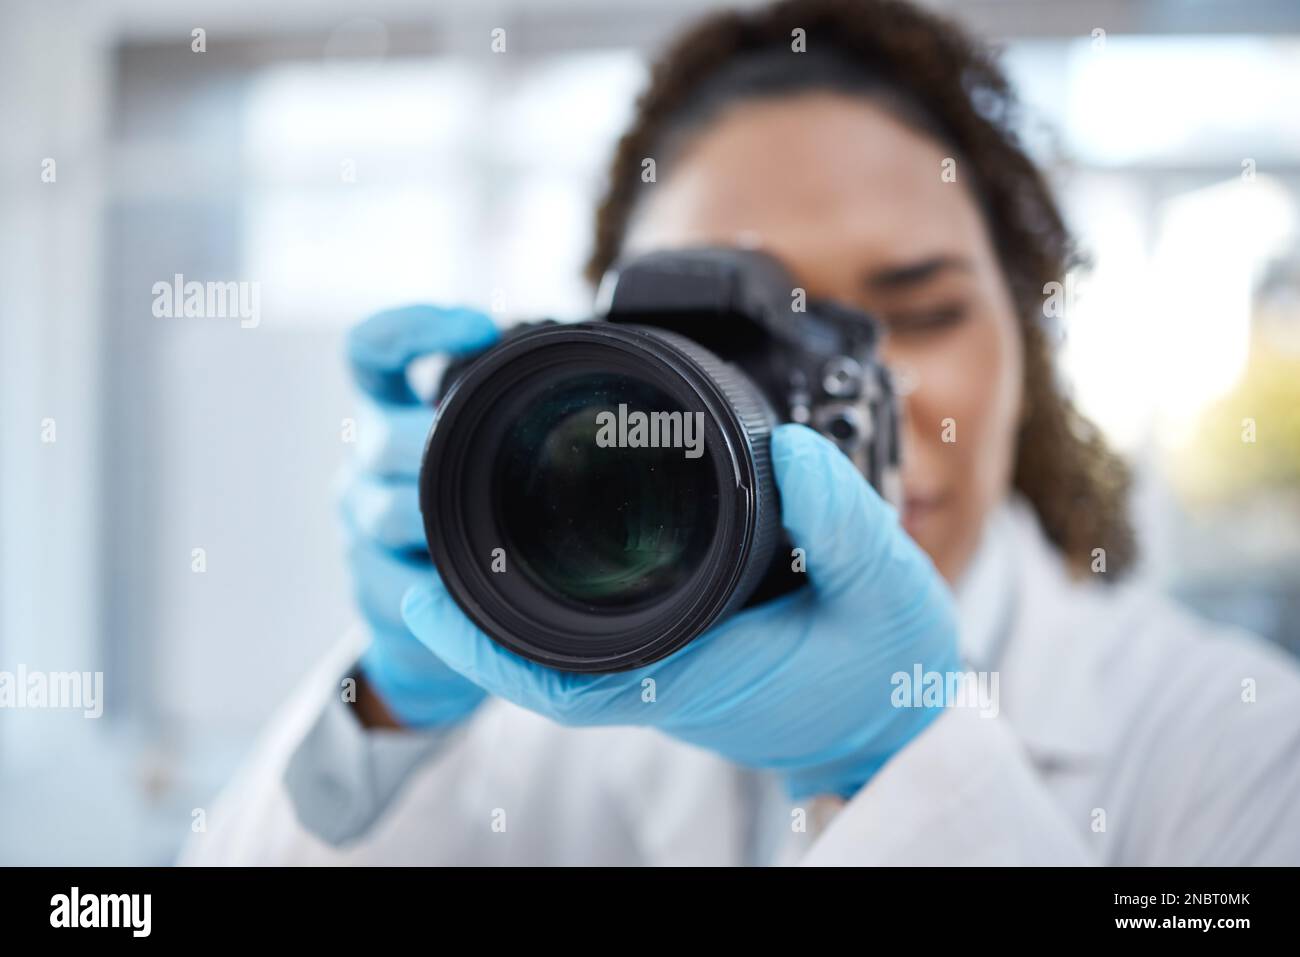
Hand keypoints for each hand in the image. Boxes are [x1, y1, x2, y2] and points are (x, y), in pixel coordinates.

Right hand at [340, 304, 497, 727]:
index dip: (413, 329)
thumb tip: (598, 354)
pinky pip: (400, 588)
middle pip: (384, 440)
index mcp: (389, 412)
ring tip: (493, 534)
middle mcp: (364, 462)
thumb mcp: (482, 450)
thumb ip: (508, 409)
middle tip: (498, 461)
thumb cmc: (474, 513)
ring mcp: (360, 526)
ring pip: (388, 513)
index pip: (371, 351)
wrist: (432, 616)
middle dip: (438, 450)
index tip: (479, 329)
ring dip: (442, 523)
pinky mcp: (368, 588)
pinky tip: (467, 590)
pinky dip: (438, 590)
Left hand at [401, 422, 960, 797]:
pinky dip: (545, 598)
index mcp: (691, 672)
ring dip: (498, 600)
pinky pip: (587, 634)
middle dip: (467, 610)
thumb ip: (845, 522)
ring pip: (554, 646)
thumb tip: (788, 447)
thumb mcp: (887, 590)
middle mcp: (660, 678)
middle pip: (534, 658)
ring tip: (454, 526)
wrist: (894, 719)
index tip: (423, 596)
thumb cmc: (888, 669)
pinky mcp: (672, 655)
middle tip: (418, 526)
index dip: (482, 646)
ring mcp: (662, 670)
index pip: (561, 678)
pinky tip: (532, 545)